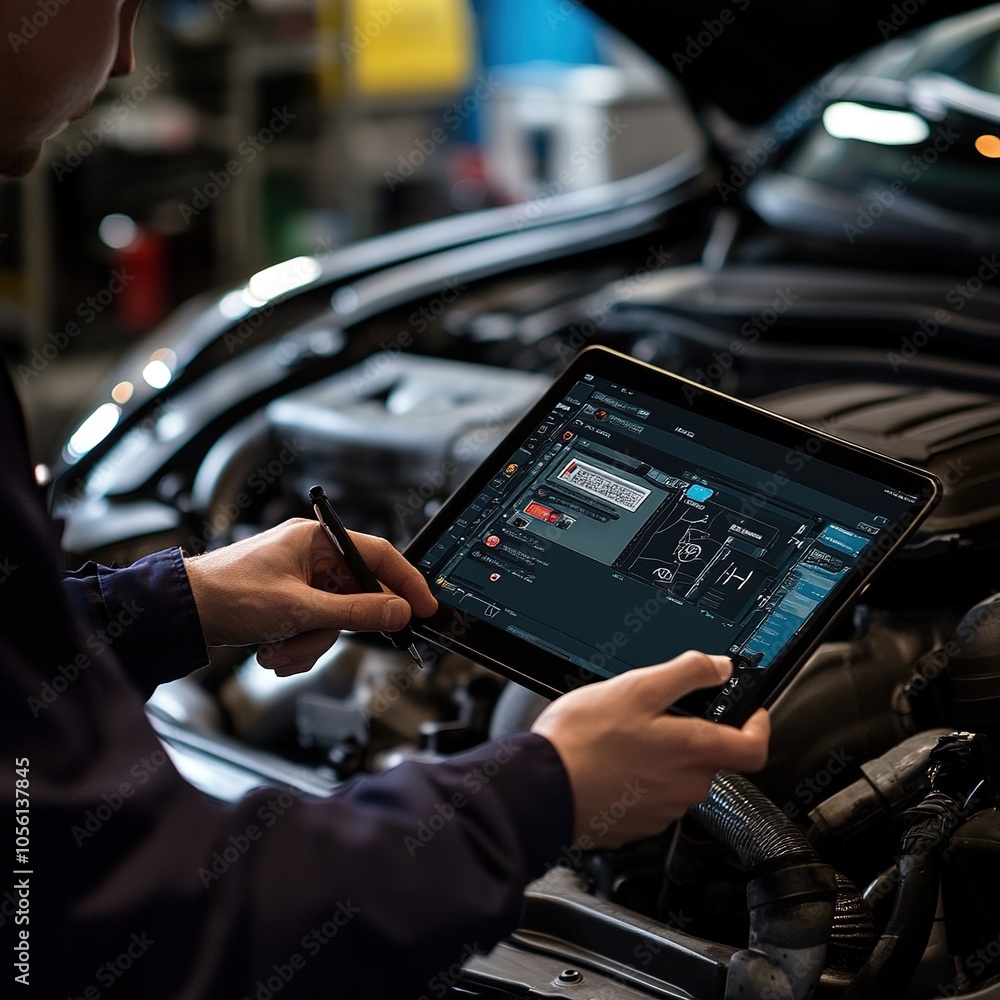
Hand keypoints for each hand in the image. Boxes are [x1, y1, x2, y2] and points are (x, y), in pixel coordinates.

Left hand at [183, 518, 437, 674]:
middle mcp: (310, 556)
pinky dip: (296, 646)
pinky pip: (312, 628)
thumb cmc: (227, 594)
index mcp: (316, 540)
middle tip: (314, 640)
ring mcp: (298, 580)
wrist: (178, 613)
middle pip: (354, 597)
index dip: (406, 582)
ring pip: (333, 620)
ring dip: (308, 644)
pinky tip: (271, 650)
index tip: (425, 608)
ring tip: (278, 650)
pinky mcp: (286, 602)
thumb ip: (356, 612)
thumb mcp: (299, 609)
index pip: (378, 555)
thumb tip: (398, 611)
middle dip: (333, 629)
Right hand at [531, 651, 769, 847]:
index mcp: (693, 752)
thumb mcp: (636, 687)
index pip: (754, 747)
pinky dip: (637, 778)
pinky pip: (650, 795)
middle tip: (652, 712)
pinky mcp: (636, 824)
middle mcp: (685, 788)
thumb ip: (687, 673)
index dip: (757, 723)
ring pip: (677, 776)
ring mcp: (661, 810)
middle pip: (709, 757)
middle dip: (689, 733)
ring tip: (620, 737)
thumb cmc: (582, 741)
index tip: (747, 709)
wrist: (540, 789)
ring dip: (660, 756)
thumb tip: (720, 667)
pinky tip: (608, 762)